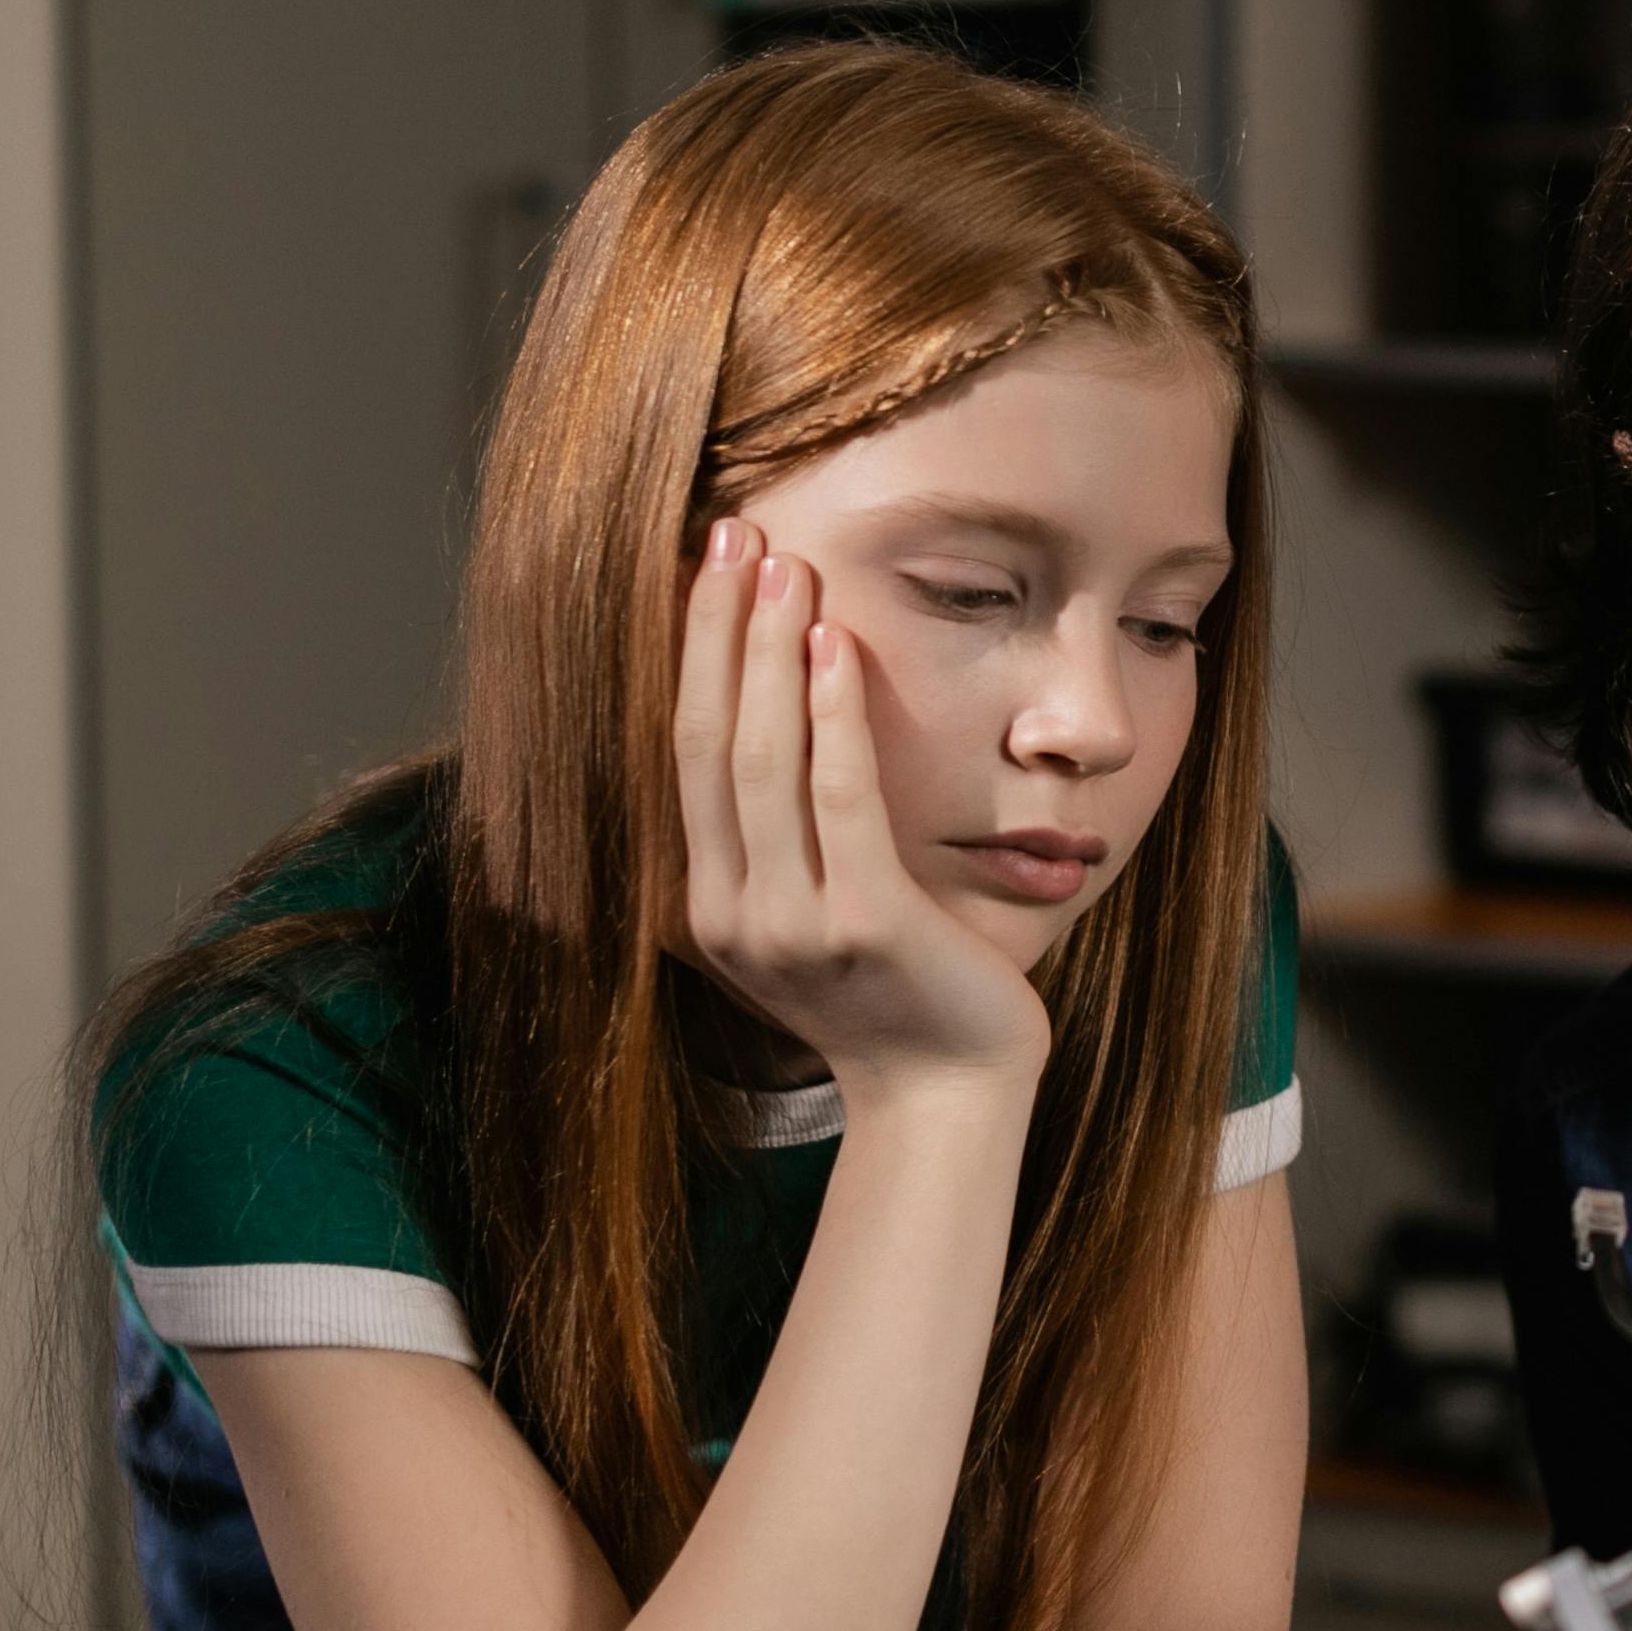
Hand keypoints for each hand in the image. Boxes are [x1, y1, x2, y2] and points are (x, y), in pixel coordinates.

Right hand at [675, 517, 1049, 1099]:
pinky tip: (837, 642)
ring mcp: (795, 922)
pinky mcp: (865, 923)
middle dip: (717, 630)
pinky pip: (840, 797)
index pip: (682, 755)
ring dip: (770, 650)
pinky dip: (835, 712)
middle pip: (707, 741)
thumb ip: (771, 848)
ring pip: (764, 758)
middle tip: (731, 535)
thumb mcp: (805, 921)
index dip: (690, 657)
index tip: (705, 570)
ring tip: (782, 564)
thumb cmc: (894, 998)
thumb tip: (760, 729)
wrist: (948, 1095)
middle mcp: (734, 914)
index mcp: (709, 906)